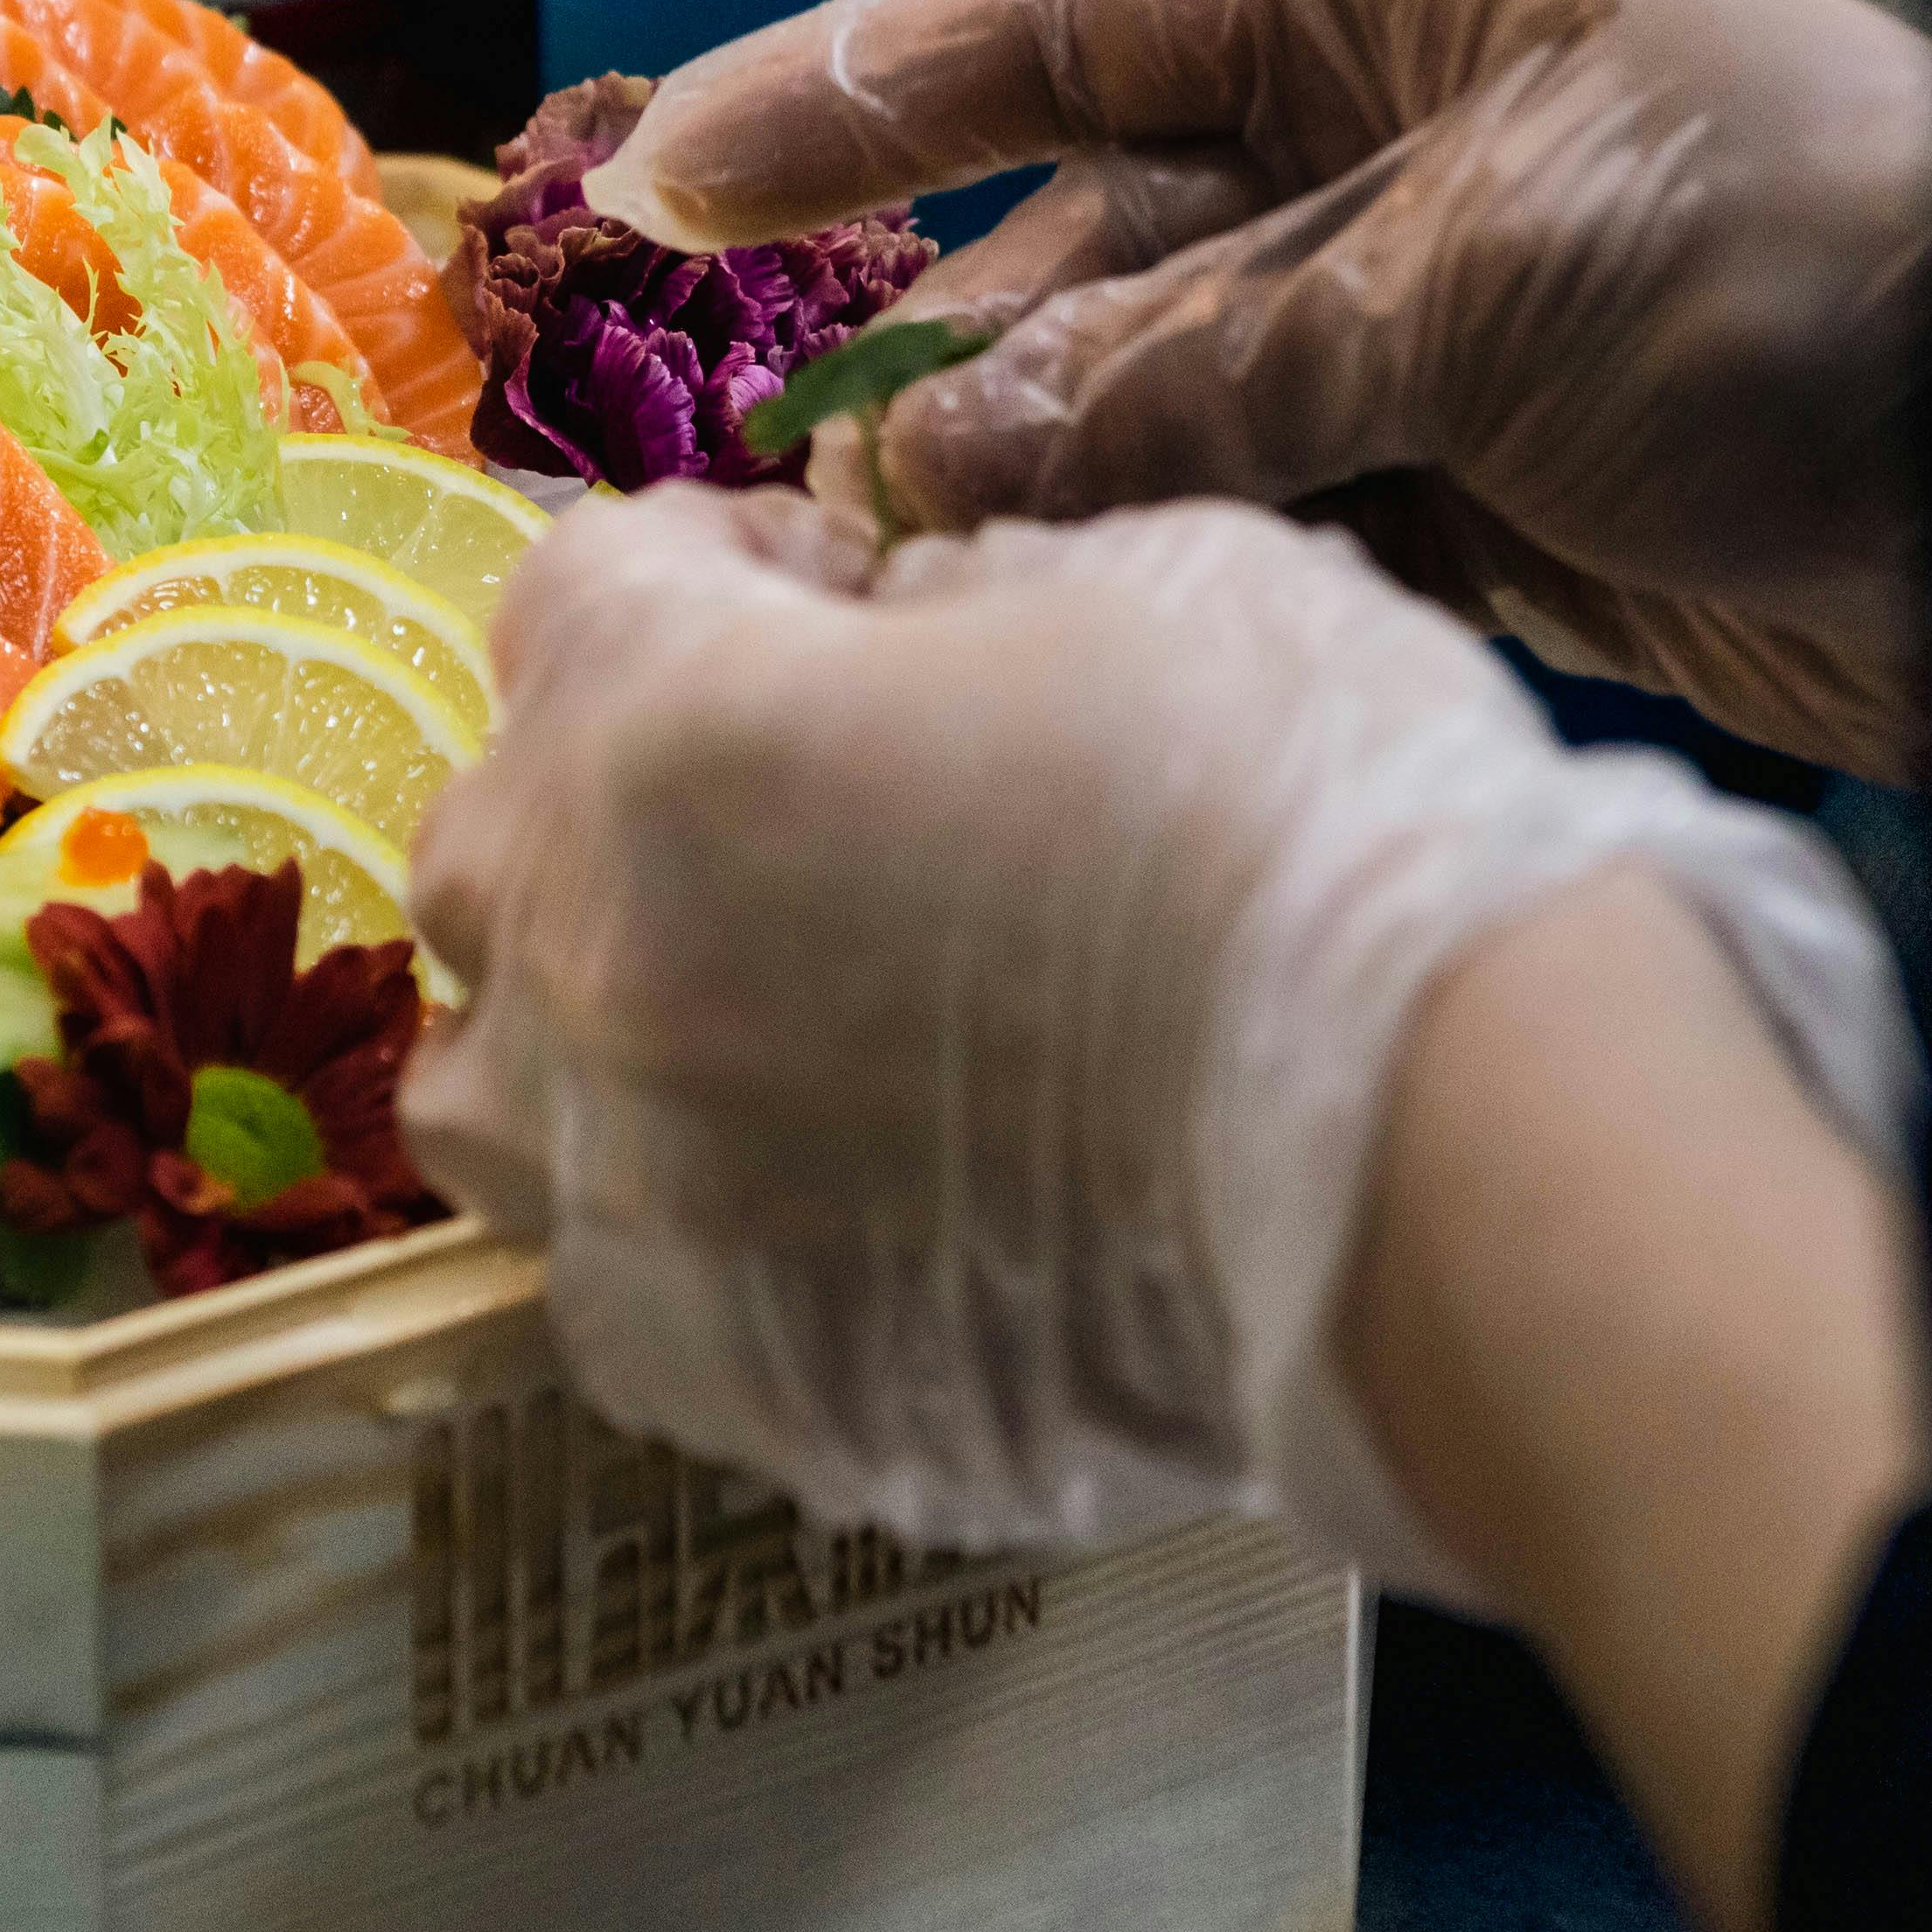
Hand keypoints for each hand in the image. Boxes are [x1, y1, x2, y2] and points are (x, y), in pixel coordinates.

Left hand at [399, 484, 1912, 1578]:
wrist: (1448, 1164)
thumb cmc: (1319, 838)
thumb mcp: (1148, 588)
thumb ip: (955, 598)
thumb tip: (900, 626)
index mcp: (673, 723)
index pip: (575, 587)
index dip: (702, 562)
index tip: (815, 587)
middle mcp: (596, 955)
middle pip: (488, 837)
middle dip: (604, 792)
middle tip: (778, 801)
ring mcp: (630, 1184)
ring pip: (483, 1083)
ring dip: (579, 1024)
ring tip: (740, 1015)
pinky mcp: (710, 1369)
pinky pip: (599, 1274)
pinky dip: (668, 1216)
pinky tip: (816, 1188)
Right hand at [581, 0, 1931, 781]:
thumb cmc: (1822, 271)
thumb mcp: (1486, 276)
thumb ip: (1206, 365)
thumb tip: (947, 460)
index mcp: (1397, 13)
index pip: (1062, 26)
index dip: (853, 95)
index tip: (670, 177)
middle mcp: (1390, 161)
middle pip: (1086, 243)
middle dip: (935, 350)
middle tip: (787, 474)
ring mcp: (1428, 342)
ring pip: (1148, 411)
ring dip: (1028, 494)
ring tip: (894, 578)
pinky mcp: (1477, 512)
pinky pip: (1252, 532)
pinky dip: (1152, 582)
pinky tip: (1052, 639)